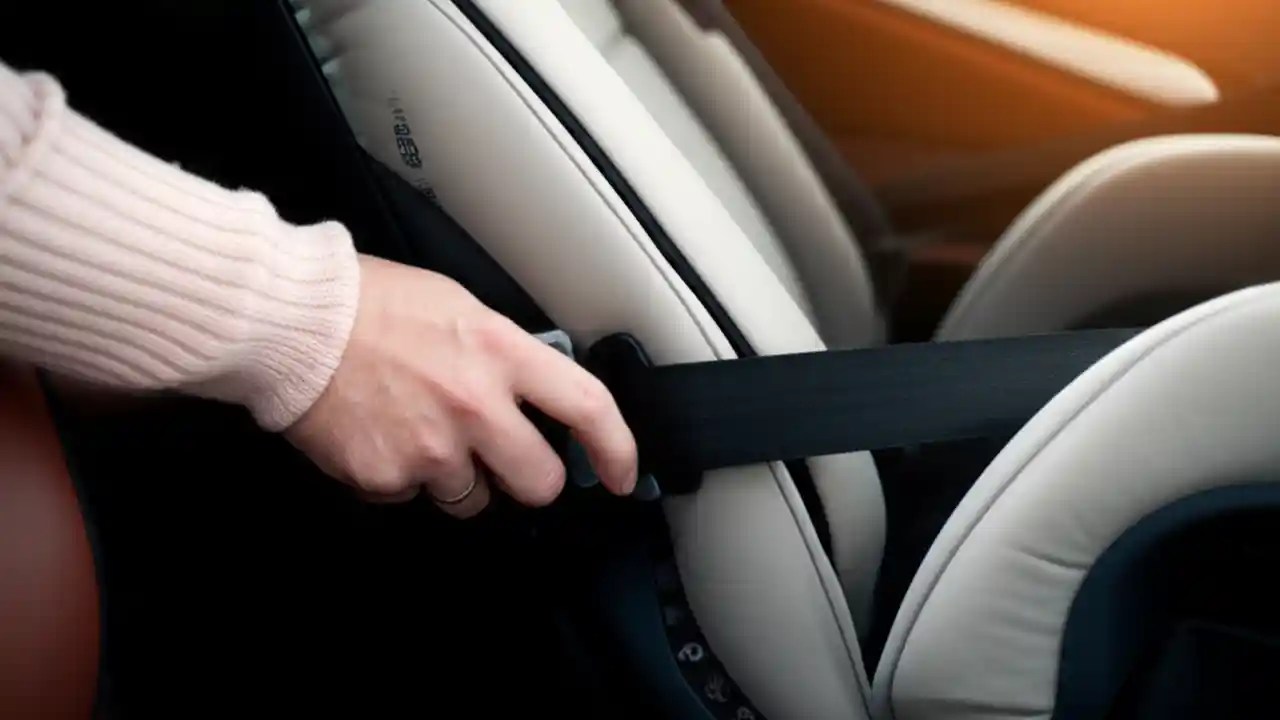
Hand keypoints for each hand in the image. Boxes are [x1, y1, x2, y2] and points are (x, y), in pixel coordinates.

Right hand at [284, 255, 637, 516]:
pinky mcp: (387, 479)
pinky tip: (381, 436)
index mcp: (499, 352)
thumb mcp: (460, 309)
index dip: (617, 449)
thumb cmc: (370, 304)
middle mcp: (475, 406)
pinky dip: (402, 477)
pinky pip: (412, 497)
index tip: (623, 475)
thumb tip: (531, 393)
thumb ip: (504, 355)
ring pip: (472, 498)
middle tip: (503, 459)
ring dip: (457, 477)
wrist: (292, 325)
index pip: (587, 407)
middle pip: (540, 481)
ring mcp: (432, 449)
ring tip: (419, 431)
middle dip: (527, 478)